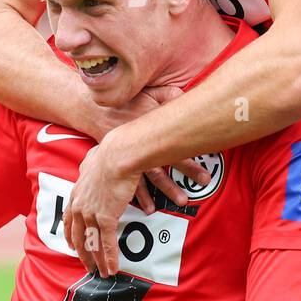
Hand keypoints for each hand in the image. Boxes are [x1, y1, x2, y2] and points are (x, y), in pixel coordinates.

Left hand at [63, 142, 141, 277]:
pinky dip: (110, 258)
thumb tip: (88, 163)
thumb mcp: (92, 159)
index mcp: (76, 193)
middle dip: (83, 253)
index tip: (71, 245)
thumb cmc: (110, 153)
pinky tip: (112, 268)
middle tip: (87, 266)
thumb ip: (88, 166)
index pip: (68, 219)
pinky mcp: (106, 217)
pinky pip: (107, 243)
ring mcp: (91, 213)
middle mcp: (80, 206)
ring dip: (97, 260)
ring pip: (92, 243)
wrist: (118, 155)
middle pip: (78, 236)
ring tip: (101, 272)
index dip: (70, 234)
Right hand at [80, 85, 207, 212]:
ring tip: (180, 199)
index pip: (175, 144)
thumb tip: (186, 95)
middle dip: (183, 176)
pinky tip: (149, 206)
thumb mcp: (148, 93)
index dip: (190, 159)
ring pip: (151, 176)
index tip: (205, 172)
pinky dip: (141, 195)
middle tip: (199, 187)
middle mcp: (141, 144)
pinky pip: (132, 183)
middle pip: (166, 162)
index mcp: (150, 127)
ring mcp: (130, 155)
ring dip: (166, 189)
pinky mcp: (120, 164)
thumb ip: (167, 94)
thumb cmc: (126, 102)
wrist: (94, 110)